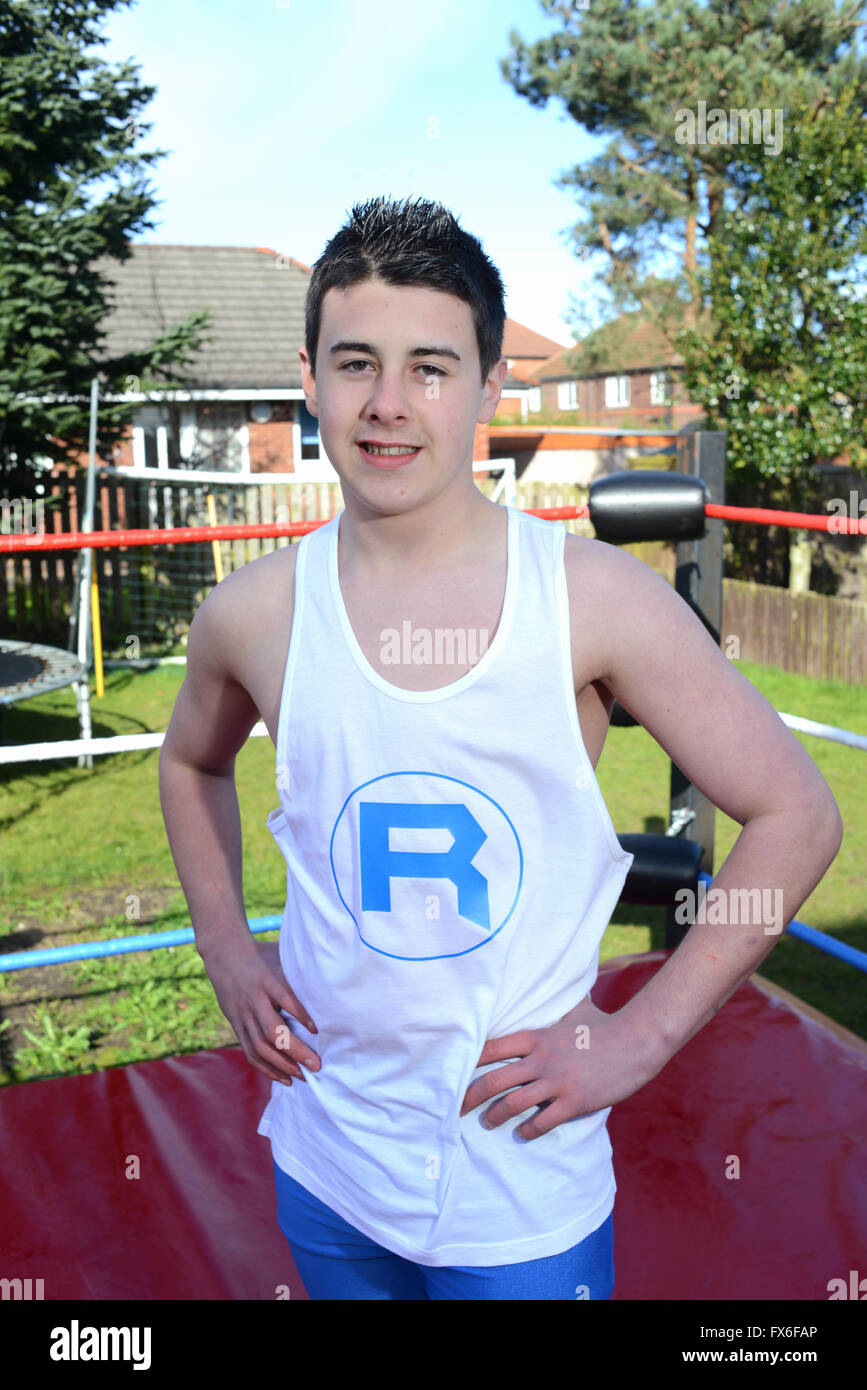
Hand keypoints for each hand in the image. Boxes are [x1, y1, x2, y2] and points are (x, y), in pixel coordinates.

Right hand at [200, 935, 320, 1086]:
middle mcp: (254, 1000)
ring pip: (260, 1046)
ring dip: (282, 1065)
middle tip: (317, 1065)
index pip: (284, 998)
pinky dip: (267, 1068)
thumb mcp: (280, 955)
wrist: (224, 956)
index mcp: (267, 980)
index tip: (318, 1030)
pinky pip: (250, 1052)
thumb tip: (333, 977)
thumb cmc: (262, 955)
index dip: (300, 1015)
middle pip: (272, 1030)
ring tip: (303, 1077)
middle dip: (295, 1051)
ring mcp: (243, 1015)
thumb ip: (300, 969)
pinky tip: (284, 1078)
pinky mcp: (237, 1026)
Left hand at [459, 995, 656, 1140]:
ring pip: (513, 1103)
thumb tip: (558, 985)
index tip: (454, 1072)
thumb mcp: (577, 1009)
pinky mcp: (574, 1101)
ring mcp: (557, 1081)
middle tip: (456, 1109)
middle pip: (493, 1079)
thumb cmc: (606, 1024)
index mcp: (537, 1038)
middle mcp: (541, 1060)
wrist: (636, 1041)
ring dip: (495, 1116)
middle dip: (470, 1097)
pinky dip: (529, 1130)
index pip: (492, 1048)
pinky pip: (543, 1121)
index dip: (470, 1061)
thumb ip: (559, 1004)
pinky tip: (523, 1134)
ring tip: (487, 1123)